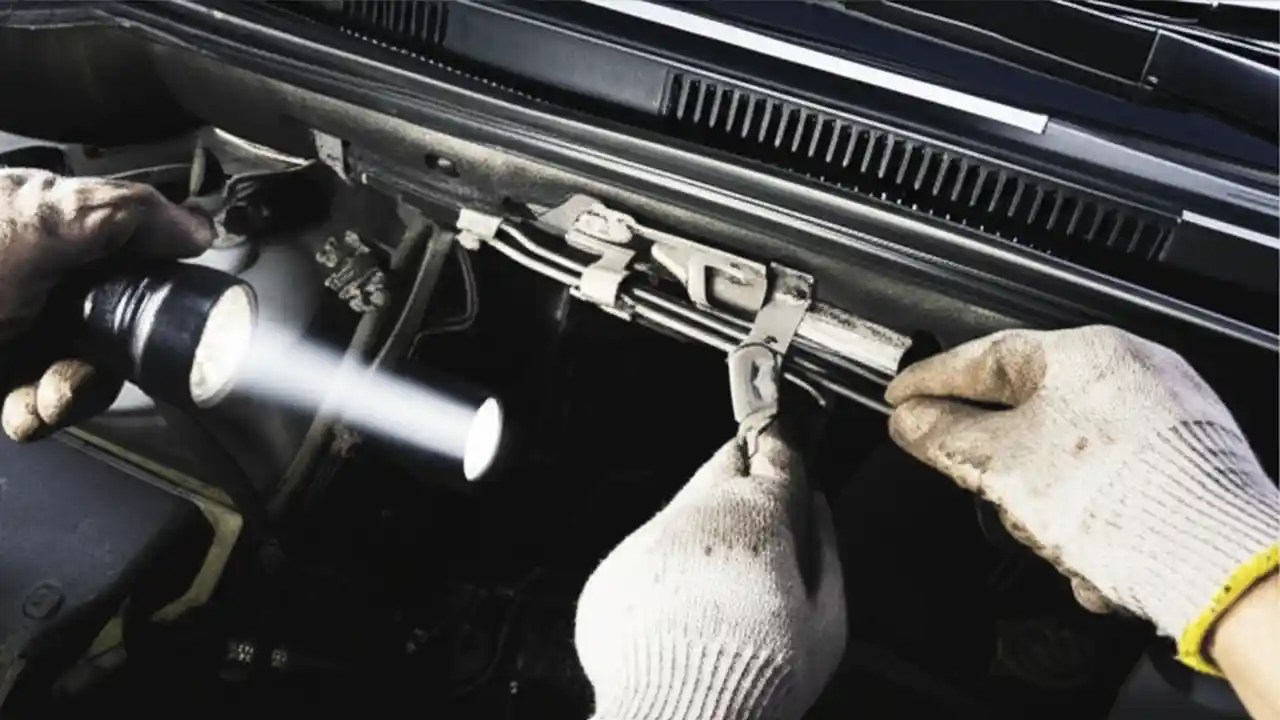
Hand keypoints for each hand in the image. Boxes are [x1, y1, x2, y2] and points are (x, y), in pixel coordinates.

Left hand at [0, 169, 213, 439]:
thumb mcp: (36, 221)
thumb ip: (122, 215)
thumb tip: (197, 229)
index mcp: (51, 229)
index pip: (132, 259)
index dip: (152, 296)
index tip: (153, 325)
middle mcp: (40, 279)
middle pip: (113, 327)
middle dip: (100, 365)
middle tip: (71, 377)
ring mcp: (16, 329)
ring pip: (81, 374)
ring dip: (68, 397)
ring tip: (36, 402)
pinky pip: (40, 406)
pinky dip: (35, 416)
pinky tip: (18, 412)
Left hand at [574, 425, 845, 719]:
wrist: (677, 718)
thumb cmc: (763, 674)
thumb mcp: (827, 621)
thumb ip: (826, 549)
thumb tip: (819, 505)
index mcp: (755, 516)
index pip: (772, 453)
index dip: (781, 447)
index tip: (784, 445)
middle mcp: (696, 513)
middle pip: (721, 467)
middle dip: (740, 475)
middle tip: (757, 509)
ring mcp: (648, 538)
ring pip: (681, 509)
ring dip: (703, 525)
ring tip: (723, 581)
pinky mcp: (613, 569)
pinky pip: (649, 552)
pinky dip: (668, 566)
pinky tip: (684, 610)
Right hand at [885, 325, 1277, 673]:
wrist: (1217, 563)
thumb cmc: (1114, 500)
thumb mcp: (1000, 466)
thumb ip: (943, 436)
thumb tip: (910, 420)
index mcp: (1085, 352)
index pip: (984, 358)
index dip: (931, 381)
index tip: (899, 397)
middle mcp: (1133, 370)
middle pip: (1030, 409)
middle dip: (1000, 460)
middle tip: (973, 482)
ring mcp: (1168, 414)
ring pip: (1072, 453)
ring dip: (1050, 501)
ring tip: (1053, 536)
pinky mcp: (1190, 461)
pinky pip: (1115, 481)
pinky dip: (1094, 515)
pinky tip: (1092, 553)